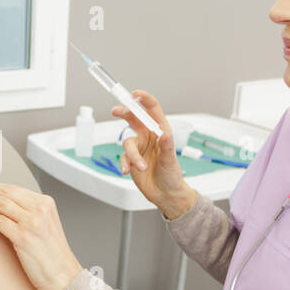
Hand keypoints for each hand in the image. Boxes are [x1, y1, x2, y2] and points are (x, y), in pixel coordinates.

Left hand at [0, 173, 82, 289]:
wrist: (64, 277)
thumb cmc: (53, 256)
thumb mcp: (45, 226)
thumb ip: (28, 214)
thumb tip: (1, 206)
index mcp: (46, 204)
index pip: (15, 189)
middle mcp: (40, 210)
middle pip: (6, 192)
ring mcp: (32, 223)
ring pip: (1, 203)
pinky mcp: (23, 237)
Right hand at [112, 90, 187, 211]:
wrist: (165, 194)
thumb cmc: (172, 175)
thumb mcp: (170, 161)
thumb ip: (167, 146)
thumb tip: (165, 134)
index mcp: (161, 131)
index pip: (152, 110)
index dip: (143, 100)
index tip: (135, 94)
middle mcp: (149, 136)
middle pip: (134, 118)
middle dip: (125, 112)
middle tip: (117, 111)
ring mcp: (139, 147)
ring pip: (127, 143)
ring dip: (132, 155)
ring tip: (140, 166)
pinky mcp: (131, 159)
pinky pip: (123, 157)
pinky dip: (124, 163)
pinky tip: (127, 171)